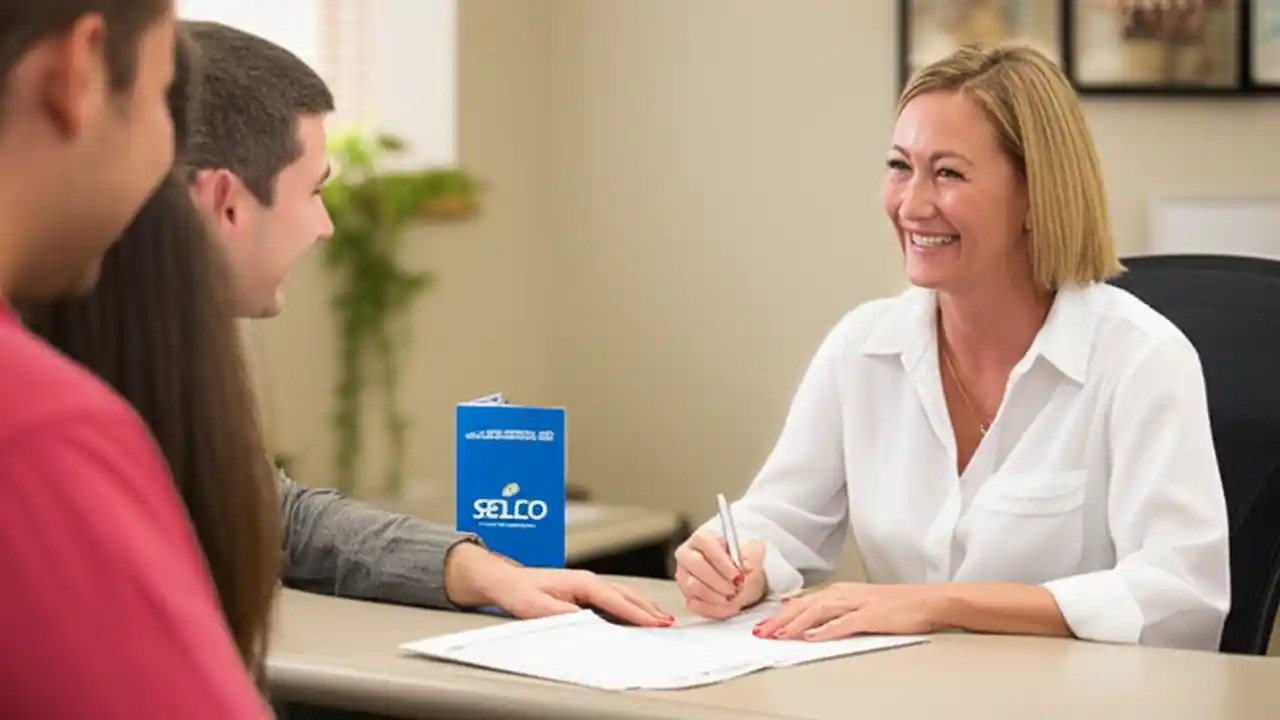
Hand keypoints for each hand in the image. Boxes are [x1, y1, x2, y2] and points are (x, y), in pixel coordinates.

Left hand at [445, 543, 672, 626]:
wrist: (506, 581)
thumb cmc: (520, 592)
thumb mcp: (539, 607)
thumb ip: (565, 614)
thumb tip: (589, 621)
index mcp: (581, 582)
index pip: (615, 599)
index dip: (636, 612)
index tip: (654, 622)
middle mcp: (588, 580)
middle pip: (625, 595)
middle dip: (648, 609)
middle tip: (668, 622)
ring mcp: (588, 584)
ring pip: (623, 595)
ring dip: (643, 606)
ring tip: (661, 618)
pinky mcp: (585, 590)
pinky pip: (614, 598)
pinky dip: (631, 605)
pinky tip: (638, 612)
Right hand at [673, 530, 765, 619]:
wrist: (741, 581)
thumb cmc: (742, 563)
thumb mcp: (753, 554)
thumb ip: (752, 556)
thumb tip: (746, 567)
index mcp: (701, 539)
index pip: (704, 542)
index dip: (721, 559)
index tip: (737, 574)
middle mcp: (687, 555)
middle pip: (696, 564)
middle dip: (719, 580)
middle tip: (736, 588)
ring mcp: (684, 577)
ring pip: (694, 587)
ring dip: (717, 595)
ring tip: (734, 597)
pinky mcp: (687, 596)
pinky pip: (695, 605)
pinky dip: (714, 609)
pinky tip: (728, 606)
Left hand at [754, 582, 941, 640]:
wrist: (927, 601)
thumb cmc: (896, 604)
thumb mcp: (858, 602)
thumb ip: (831, 609)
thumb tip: (803, 613)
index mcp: (841, 591)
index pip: (803, 602)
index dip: (781, 614)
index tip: (762, 625)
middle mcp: (846, 594)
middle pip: (805, 606)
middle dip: (781, 620)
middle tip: (761, 632)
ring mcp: (858, 603)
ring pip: (819, 612)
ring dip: (796, 624)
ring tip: (779, 634)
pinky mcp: (872, 615)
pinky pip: (845, 623)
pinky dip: (826, 630)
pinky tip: (812, 637)